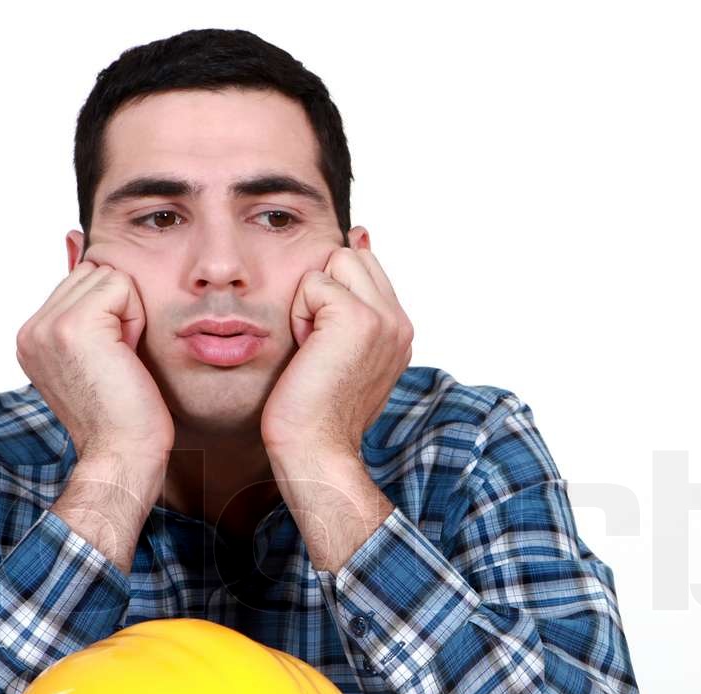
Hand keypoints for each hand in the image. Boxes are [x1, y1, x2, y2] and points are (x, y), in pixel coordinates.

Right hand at [15, 251, 173, 473]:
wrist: (123, 455)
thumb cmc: (123, 414)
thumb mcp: (99, 349)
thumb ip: (84, 300)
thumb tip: (72, 238)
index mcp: (31, 336)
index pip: (80, 281)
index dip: (110, 313)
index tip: (109, 360)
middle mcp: (30, 330)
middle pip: (92, 272)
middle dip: (118, 309)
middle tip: (117, 360)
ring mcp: (47, 327)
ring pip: (106, 275)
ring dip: (128, 313)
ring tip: (120, 359)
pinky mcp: (74, 327)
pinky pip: (121, 285)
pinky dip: (136, 318)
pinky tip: (127, 356)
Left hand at [261, 236, 412, 460]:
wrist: (316, 448)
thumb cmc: (318, 411)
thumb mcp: (344, 351)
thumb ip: (354, 304)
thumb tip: (358, 236)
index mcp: (400, 332)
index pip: (367, 269)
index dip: (335, 291)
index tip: (326, 337)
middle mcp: (400, 323)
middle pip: (354, 257)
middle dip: (325, 290)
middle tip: (320, 343)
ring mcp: (384, 319)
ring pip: (338, 261)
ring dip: (313, 299)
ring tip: (314, 345)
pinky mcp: (357, 318)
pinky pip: (314, 283)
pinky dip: (300, 314)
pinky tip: (307, 351)